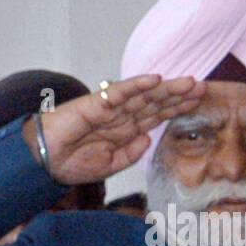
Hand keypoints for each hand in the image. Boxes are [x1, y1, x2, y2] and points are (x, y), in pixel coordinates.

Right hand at [24, 74, 204, 184]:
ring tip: (189, 81)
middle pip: (155, 103)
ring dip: (166, 88)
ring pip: (143, 95)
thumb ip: (130, 154)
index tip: (198, 102)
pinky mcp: (96, 103)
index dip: (177, 108)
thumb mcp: (110, 165)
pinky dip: (137, 85)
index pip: (156, 116)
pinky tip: (155, 79)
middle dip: (179, 95)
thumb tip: (148, 140)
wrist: (43, 163)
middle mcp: (120, 116)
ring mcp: (110, 108)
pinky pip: (120, 92)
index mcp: (124, 131)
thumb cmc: (70, 163)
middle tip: (203, 86)